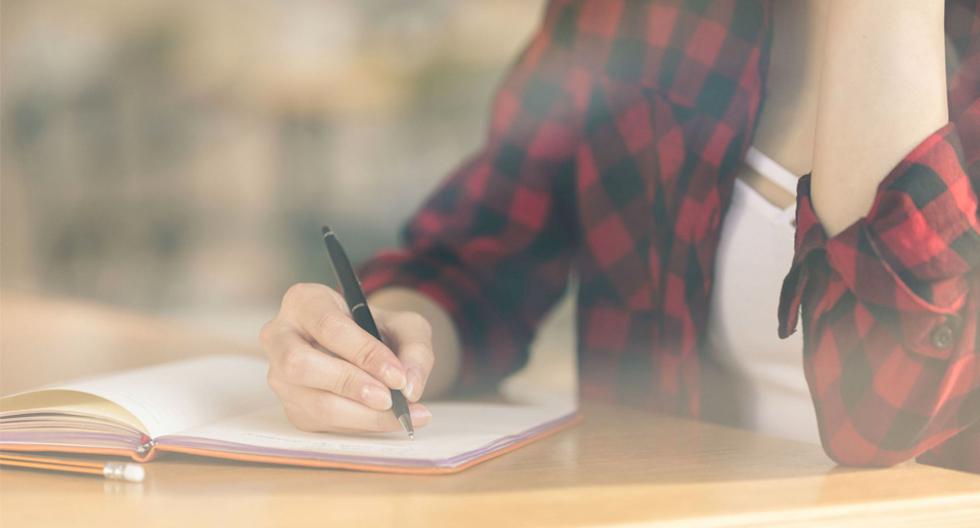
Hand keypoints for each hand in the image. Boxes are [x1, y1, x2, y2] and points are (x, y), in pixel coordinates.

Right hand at [260, 283, 433, 432]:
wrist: (364, 351)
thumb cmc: (378, 331)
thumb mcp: (405, 326)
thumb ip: (415, 349)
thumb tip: (410, 387)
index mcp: (304, 301)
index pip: (328, 326)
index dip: (363, 353)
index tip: (397, 375)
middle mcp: (280, 337)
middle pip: (302, 364)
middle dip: (350, 385)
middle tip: (389, 398)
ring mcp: (280, 375)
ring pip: (311, 402)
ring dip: (360, 415)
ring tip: (398, 414)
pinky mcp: (291, 406)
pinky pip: (321, 423)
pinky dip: (358, 426)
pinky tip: (386, 420)